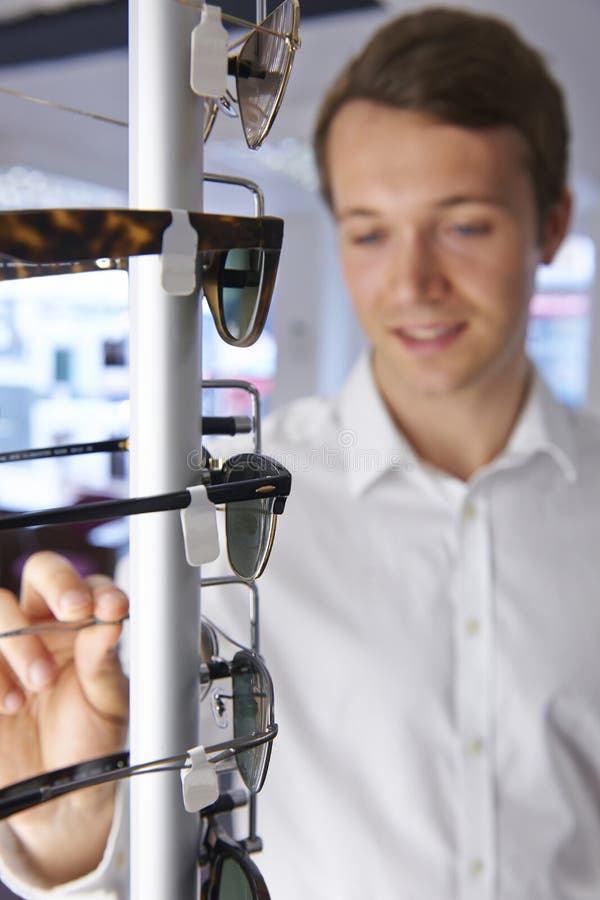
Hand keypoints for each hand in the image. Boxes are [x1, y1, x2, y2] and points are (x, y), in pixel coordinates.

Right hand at [0, 551, 128, 884]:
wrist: (61, 799)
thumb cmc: (90, 742)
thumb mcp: (109, 704)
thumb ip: (105, 661)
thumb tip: (111, 620)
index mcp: (81, 628)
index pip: (84, 583)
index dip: (92, 584)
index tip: (108, 605)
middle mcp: (43, 628)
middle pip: (39, 573)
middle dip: (58, 585)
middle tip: (73, 611)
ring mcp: (6, 651)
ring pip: (1, 608)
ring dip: (20, 640)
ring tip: (39, 684)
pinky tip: (10, 705)